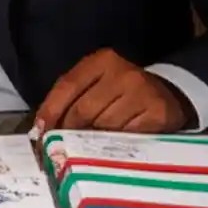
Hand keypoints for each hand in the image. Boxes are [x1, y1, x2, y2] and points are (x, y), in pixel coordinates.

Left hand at [34, 48, 191, 133]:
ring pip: (104, 126)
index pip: (67, 85)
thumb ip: (71, 97)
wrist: (168, 94)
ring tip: (89, 146)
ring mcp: (142, 93)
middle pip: (83, 110)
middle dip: (69, 131)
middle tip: (61, 146)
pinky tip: (114, 147)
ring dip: (92, 141)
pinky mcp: (158, 113)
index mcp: (101, 61)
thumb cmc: (120, 90)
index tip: (39, 131)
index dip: (50, 110)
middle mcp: (122, 73)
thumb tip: (43, 127)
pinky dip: (115, 146)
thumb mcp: (96, 82)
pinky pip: (126, 136)